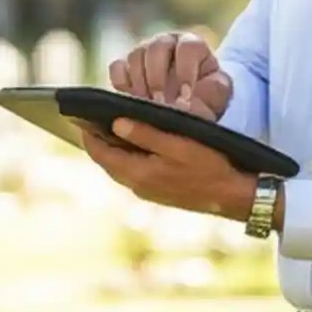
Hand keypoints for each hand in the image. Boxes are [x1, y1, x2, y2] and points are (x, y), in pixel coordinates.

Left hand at [81, 118, 254, 220]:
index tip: (78, 115)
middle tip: (91, 117)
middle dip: (98, 139)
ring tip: (111, 124)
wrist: (233, 196)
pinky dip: (128, 156)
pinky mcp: (159, 191)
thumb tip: (116, 123)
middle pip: (107, 161)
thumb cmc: (210, 166)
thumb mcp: (178, 144)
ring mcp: (148, 191)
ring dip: (113, 148)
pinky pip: (134, 171)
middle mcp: (138, 186)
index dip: (88, 133)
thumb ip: (146, 134)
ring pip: (120, 167)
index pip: (101, 153)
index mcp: (139, 173)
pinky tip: (137, 142)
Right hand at [108, 31, 230, 119]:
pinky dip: (122, 83)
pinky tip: (132, 101)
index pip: (188, 47)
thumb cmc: (207, 97)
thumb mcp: (217, 97)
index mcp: (192, 44)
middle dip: (158, 78)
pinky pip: (117, 67)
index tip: (185, 97)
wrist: (189, 105)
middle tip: (161, 103)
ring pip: (135, 55)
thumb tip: (184, 108)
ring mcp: (144, 51)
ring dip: (140, 82)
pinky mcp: (126, 66)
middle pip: (157, 47)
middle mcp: (167, 42)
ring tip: (148, 105)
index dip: (186, 71)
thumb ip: (208, 98)